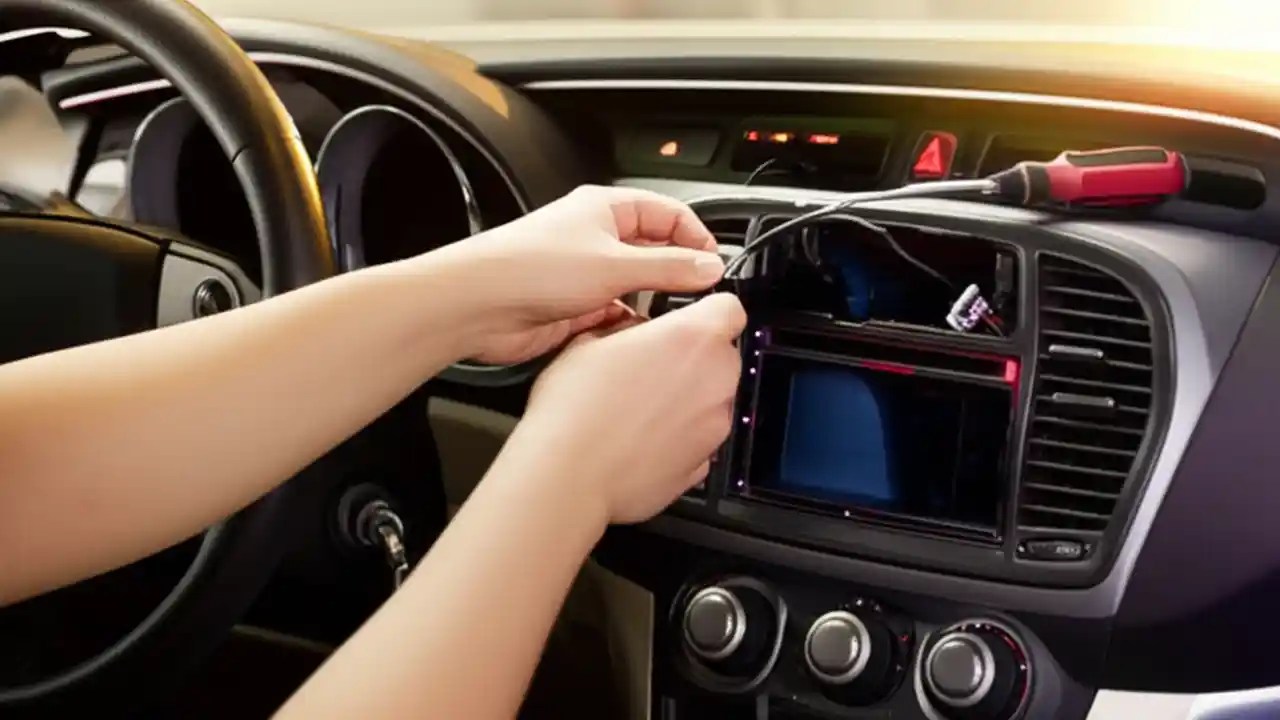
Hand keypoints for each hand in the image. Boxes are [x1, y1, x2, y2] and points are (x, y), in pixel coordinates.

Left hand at [435, 185, 724, 363]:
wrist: (478, 305)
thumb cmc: (530, 268)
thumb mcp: (614, 265)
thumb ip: (669, 267)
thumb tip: (709, 267)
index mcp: (606, 209)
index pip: (668, 213)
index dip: (696, 236)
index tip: (715, 264)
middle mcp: (595, 237)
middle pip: (653, 251)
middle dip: (676, 272)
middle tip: (700, 294)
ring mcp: (585, 273)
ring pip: (635, 287)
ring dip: (651, 304)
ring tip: (671, 319)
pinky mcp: (574, 307)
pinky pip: (615, 316)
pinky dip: (628, 327)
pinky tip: (637, 338)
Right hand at [505, 293, 746, 524]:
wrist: (570, 476)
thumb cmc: (575, 408)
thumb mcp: (589, 341)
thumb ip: (628, 328)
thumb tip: (634, 330)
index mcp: (692, 337)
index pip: (729, 307)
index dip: (707, 311)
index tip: (686, 318)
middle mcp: (716, 379)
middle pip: (722, 355)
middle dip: (692, 357)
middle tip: (648, 365)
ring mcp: (715, 425)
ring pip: (711, 397)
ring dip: (686, 397)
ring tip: (637, 407)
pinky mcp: (703, 462)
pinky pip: (699, 437)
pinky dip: (679, 435)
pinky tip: (640, 437)